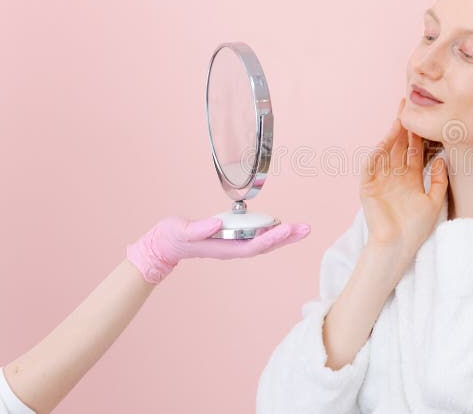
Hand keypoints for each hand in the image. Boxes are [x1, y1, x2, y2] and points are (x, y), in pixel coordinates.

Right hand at [126, 216, 310, 282]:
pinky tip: (282, 226)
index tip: (286, 227)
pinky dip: (272, 232)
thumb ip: (197, 228)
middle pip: (265, 245)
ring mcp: (234, 245)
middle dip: (286, 238)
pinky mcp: (233, 239)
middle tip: (306, 229)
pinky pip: (257, 236)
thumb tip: (215, 224)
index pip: (253, 245)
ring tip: (302, 228)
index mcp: (224, 248)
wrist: (166, 244)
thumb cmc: (174, 236)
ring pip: (264, 242)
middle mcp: (233, 249)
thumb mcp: (182, 231)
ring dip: (284, 236)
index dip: (271, 237)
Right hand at [359, 98, 448, 267]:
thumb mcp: (434, 202)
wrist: (398, 246)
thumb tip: (441, 159)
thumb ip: (438, 180)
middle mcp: (394, 176)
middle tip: (408, 105)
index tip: (424, 116)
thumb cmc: (416, 229)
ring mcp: (380, 180)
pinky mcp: (368, 186)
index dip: (418, 133)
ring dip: (392, 134)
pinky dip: (378, 152)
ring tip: (400, 118)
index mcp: (410, 179)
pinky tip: (387, 140)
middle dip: (403, 126)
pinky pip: (372, 164)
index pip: (413, 150)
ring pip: (386, 151)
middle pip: (398, 145)